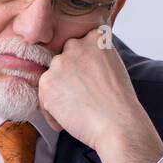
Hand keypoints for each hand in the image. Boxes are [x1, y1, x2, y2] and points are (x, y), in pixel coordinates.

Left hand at [37, 26, 162, 162]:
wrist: (118, 124)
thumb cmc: (119, 102)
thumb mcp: (113, 66)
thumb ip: (94, 56)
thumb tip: (79, 62)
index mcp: (95, 38)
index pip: (79, 46)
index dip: (82, 66)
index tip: (90, 81)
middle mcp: (75, 45)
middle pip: (62, 62)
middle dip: (67, 79)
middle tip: (83, 98)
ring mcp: (59, 63)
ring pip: (51, 81)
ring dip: (59, 96)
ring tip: (78, 111)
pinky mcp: (46, 83)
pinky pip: (43, 99)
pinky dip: (53, 113)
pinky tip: (70, 120)